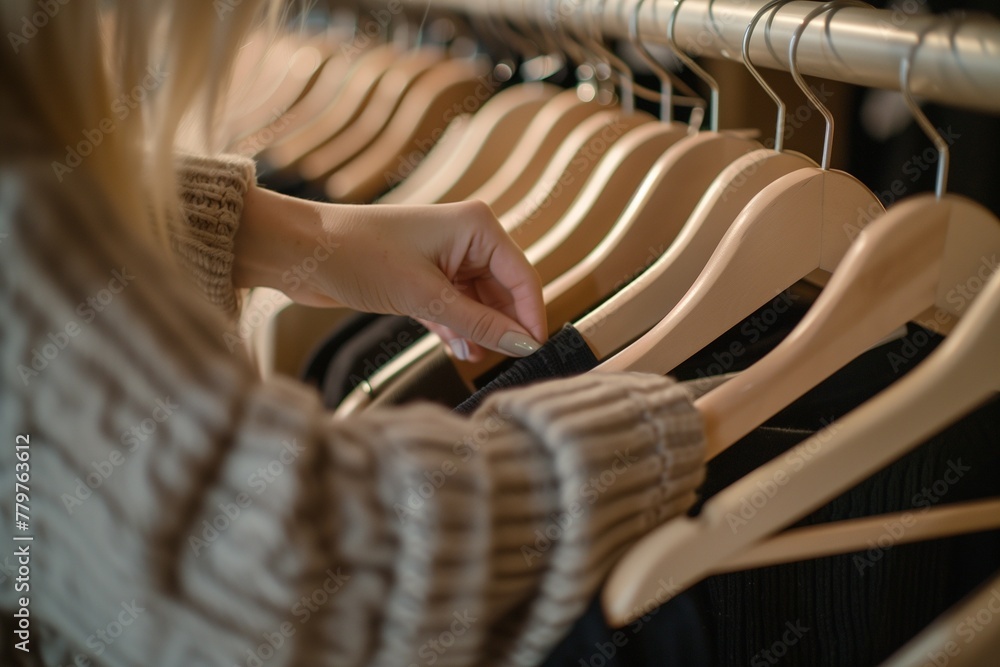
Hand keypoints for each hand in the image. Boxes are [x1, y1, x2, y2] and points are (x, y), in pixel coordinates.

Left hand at [234, 186, 546, 360]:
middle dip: (503, 327)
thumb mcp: (426, 297)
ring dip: (479, 331)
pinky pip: (455, 307)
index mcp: (477, 226)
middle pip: (503, 290)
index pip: (522, 276)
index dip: (530, 316)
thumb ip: (479, 323)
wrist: (299, 252)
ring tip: (476, 361)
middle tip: (506, 364)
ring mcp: (444, 258)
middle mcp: (466, 238)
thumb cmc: (360, 257)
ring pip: (479, 302)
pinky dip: (458, 329)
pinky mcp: (423, 278)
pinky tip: (460, 352)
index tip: (535, 352)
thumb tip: (524, 344)